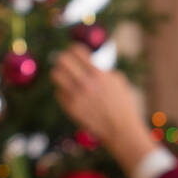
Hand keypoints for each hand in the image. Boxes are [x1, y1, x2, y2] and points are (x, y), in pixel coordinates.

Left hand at [50, 44, 154, 175]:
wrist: (119, 129)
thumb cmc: (122, 103)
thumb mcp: (118, 80)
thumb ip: (103, 69)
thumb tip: (90, 61)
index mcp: (98, 74)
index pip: (76, 51)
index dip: (73, 48)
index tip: (72, 50)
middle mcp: (85, 83)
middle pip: (62, 60)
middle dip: (63, 59)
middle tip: (65, 61)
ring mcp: (76, 96)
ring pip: (55, 75)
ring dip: (59, 73)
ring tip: (64, 75)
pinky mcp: (70, 108)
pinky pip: (58, 93)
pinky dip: (62, 90)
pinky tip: (69, 92)